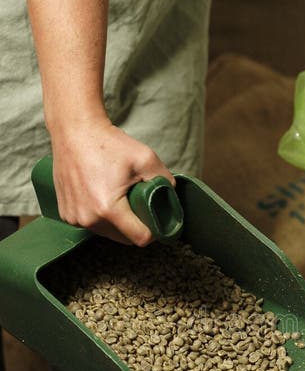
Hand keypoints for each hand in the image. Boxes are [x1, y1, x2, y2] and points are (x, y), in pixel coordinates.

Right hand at [50, 115, 175, 245]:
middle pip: (123, 238)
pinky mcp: (65, 214)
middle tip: (137, 205)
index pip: (140, 238)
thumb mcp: (146, 158)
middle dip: (134, 226)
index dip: (153, 231)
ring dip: (116, 223)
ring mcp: (74, 218)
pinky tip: (101, 198)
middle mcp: (88, 219)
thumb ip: (164, 180)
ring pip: (106, 233)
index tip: (155, 219)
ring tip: (118, 200)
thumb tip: (172, 195)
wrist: (75, 131)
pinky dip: (99, 217)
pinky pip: (90, 225)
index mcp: (108, 209)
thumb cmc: (107, 143)